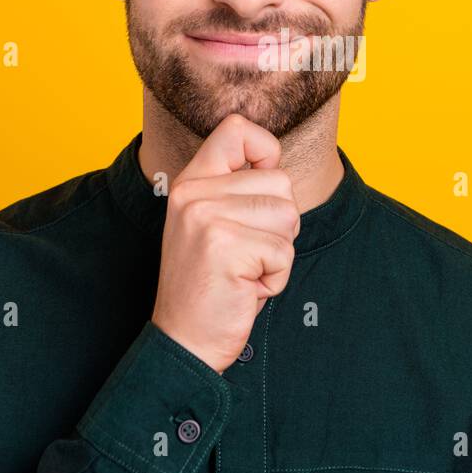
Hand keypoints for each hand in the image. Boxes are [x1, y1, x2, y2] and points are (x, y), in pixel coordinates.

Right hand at [150, 113, 299, 373]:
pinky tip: (245, 289)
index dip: (265, 151)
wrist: (184, 342)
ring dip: (278, 253)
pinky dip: (275, 278)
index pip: (237, 130)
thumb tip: (274, 158)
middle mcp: (192, 193)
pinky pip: (283, 252)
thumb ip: (236, 190)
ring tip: (244, 271)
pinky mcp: (224, 246)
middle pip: (280, 181)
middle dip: (280, 224)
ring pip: (288, 216)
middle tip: (246, 254)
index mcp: (190, 182)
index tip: (260, 187)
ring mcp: (205, 217)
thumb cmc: (212, 286)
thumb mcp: (214, 225)